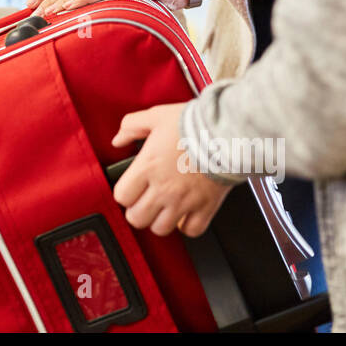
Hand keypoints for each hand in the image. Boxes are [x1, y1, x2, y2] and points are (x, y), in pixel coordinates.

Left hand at [111, 103, 232, 236]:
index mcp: (148, 167)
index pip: (122, 196)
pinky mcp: (206, 207)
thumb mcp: (156, 116)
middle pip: (137, 218)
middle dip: (137, 211)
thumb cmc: (194, 124)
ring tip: (164, 208)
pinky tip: (186, 213)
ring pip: (161, 229)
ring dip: (160, 220)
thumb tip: (118, 139)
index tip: (131, 189)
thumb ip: (131, 126)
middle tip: (144, 201)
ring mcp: (184, 201)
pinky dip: (187, 225)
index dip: (125, 193)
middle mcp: (163, 188)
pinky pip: (191, 230)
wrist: (228, 132)